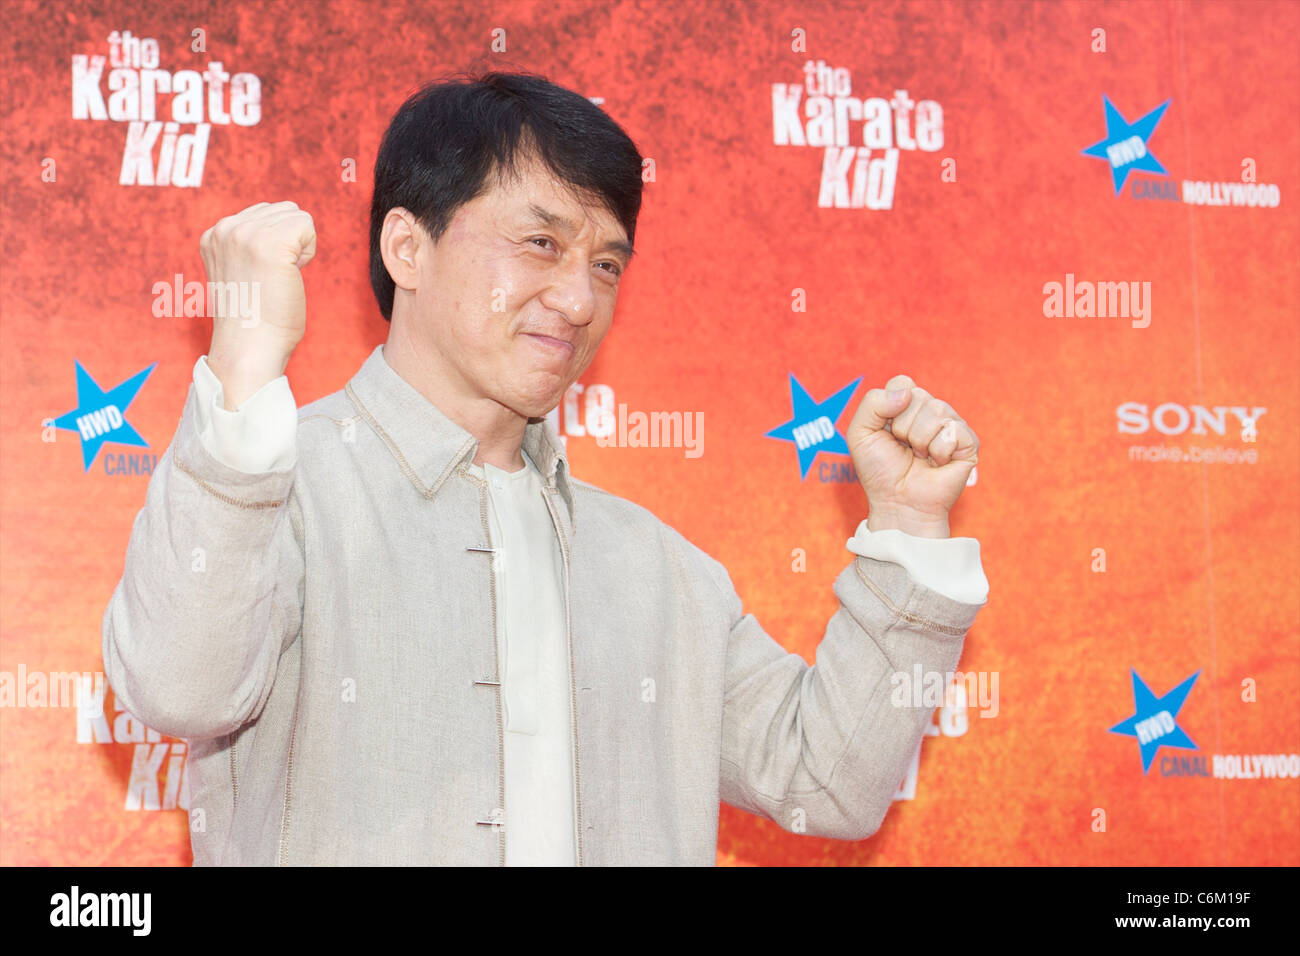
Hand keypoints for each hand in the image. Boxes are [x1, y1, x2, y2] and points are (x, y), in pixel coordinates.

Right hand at [199, 201, 315, 409]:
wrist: (250, 349)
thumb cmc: (255, 321)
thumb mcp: (241, 272)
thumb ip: (250, 246)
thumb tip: (284, 227)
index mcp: (214, 235)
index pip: (263, 214)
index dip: (276, 245)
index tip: (262, 277)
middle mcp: (224, 229)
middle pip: (283, 209)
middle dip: (289, 241)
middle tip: (273, 278)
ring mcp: (244, 233)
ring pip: (297, 215)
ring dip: (299, 247)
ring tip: (279, 277)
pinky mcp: (269, 242)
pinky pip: (308, 226)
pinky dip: (308, 252)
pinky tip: (290, 276)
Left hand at [844, 374, 978, 536]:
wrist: (897, 503)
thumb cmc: (880, 471)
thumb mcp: (860, 433)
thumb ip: (873, 402)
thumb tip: (907, 392)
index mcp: (907, 405)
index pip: (902, 383)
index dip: (890, 407)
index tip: (887, 432)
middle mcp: (931, 412)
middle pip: (918, 395)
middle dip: (903, 427)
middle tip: (904, 449)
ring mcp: (951, 426)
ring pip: (936, 410)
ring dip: (919, 440)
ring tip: (919, 457)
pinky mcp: (968, 443)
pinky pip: (953, 430)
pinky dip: (938, 451)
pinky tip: (936, 463)